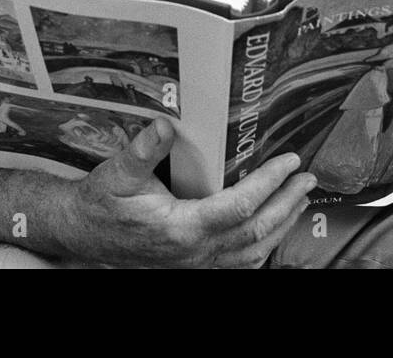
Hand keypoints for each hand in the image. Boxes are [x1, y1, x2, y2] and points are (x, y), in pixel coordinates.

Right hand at [62, 116, 316, 267]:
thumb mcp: (116, 172)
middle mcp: (195, 253)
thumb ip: (142, 150)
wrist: (84, 235)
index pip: (240, 206)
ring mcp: (197, 265)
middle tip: (308, 178)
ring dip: (282, 225)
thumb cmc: (101, 204)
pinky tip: (273, 227)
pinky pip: (241, 263)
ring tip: (300, 199)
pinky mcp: (196, 268)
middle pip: (257, 232)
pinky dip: (264, 245)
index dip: (269, 183)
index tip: (289, 162)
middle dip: (287, 204)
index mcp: (181, 229)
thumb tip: (165, 124)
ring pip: (254, 253)